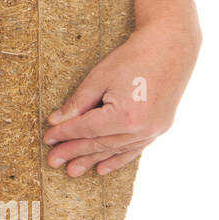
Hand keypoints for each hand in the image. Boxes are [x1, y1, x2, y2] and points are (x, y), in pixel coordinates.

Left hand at [42, 14, 200, 176]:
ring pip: (116, 150)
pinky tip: (102, 169)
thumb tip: (56, 122)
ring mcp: (153, 131)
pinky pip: (134, 149)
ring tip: (72, 171)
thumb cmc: (133, 58)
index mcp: (124, 116)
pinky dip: (117, 159)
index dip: (64, 134)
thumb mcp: (98, 78)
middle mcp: (141, 129)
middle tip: (52, 161)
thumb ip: (77, 104)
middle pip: (99, 143)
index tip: (47, 139)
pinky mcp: (160, 128)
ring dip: (92, 160)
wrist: (171, 48)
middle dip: (74, 152)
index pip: (86, 129)